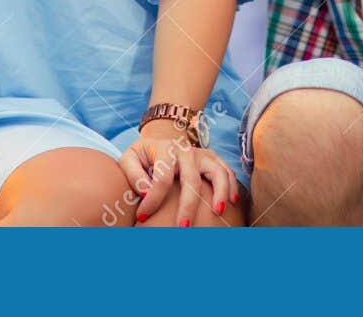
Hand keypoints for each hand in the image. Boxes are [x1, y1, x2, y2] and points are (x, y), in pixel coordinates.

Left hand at [117, 121, 236, 227]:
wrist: (161, 136)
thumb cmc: (144, 155)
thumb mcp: (130, 158)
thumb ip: (133, 174)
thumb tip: (146, 192)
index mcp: (164, 149)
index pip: (162, 178)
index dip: (153, 200)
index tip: (142, 217)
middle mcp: (186, 150)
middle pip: (191, 179)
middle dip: (188, 205)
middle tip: (183, 227)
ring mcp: (202, 154)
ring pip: (217, 171)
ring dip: (220, 192)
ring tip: (218, 211)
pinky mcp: (212, 158)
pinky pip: (226, 171)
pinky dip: (232, 185)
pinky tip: (233, 201)